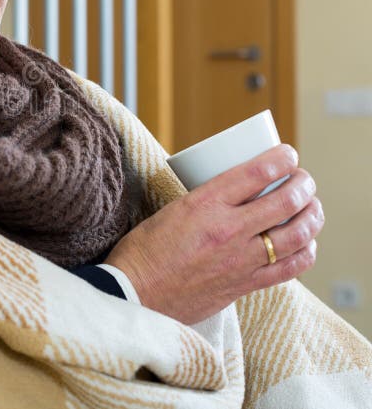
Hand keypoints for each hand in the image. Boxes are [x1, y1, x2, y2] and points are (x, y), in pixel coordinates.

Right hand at [104, 144, 323, 324]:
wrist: (134, 293)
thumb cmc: (144, 250)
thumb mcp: (171, 210)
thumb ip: (205, 201)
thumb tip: (232, 193)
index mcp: (205, 204)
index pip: (257, 173)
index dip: (282, 159)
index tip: (288, 154)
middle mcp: (228, 230)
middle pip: (285, 201)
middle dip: (304, 185)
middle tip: (304, 179)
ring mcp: (240, 260)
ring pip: (296, 235)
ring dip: (312, 216)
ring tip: (312, 207)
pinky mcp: (244, 285)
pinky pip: (290, 268)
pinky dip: (306, 252)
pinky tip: (306, 243)